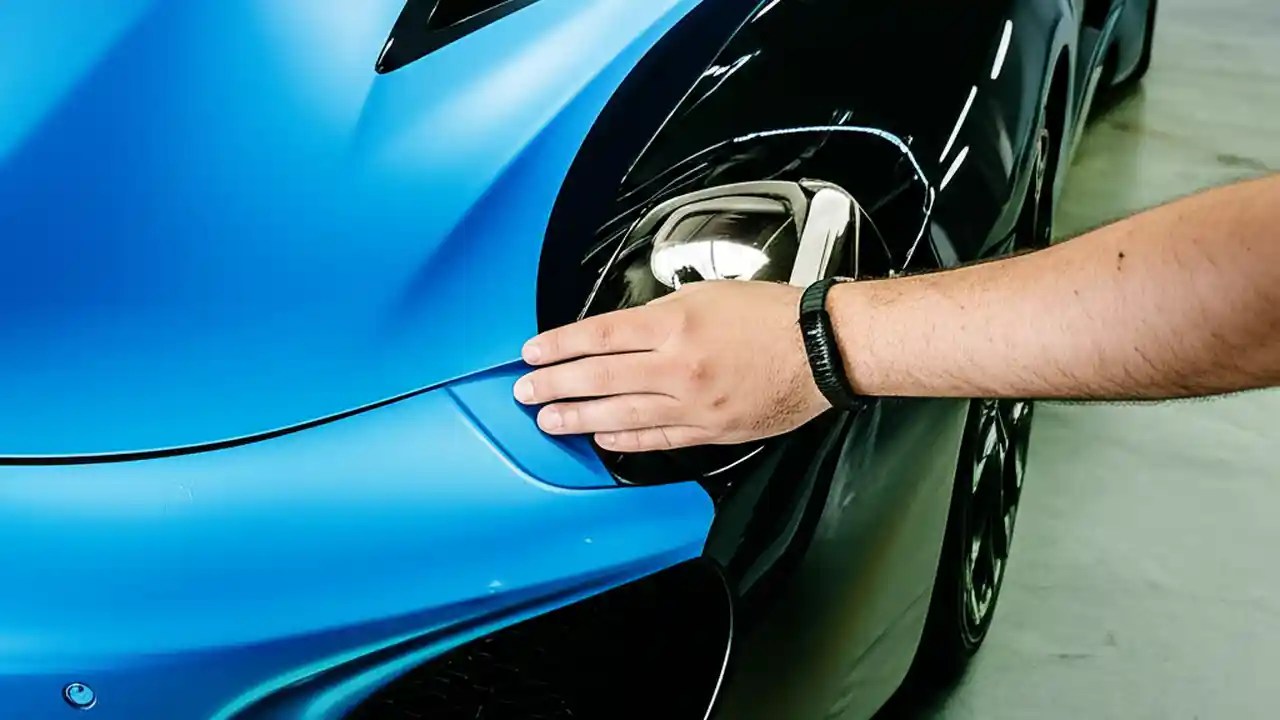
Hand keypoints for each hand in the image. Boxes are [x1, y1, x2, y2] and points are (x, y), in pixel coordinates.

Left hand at [514, 280, 831, 451]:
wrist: (822, 349)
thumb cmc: (771, 315)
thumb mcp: (708, 294)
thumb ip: (661, 314)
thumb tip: (623, 333)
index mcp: (675, 324)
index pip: (600, 336)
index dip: (559, 346)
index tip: (532, 352)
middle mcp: (678, 366)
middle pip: (600, 378)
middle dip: (555, 384)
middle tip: (525, 391)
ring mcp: (693, 403)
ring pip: (621, 415)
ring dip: (578, 418)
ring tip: (548, 420)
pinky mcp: (710, 430)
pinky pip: (657, 438)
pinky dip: (625, 440)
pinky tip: (601, 440)